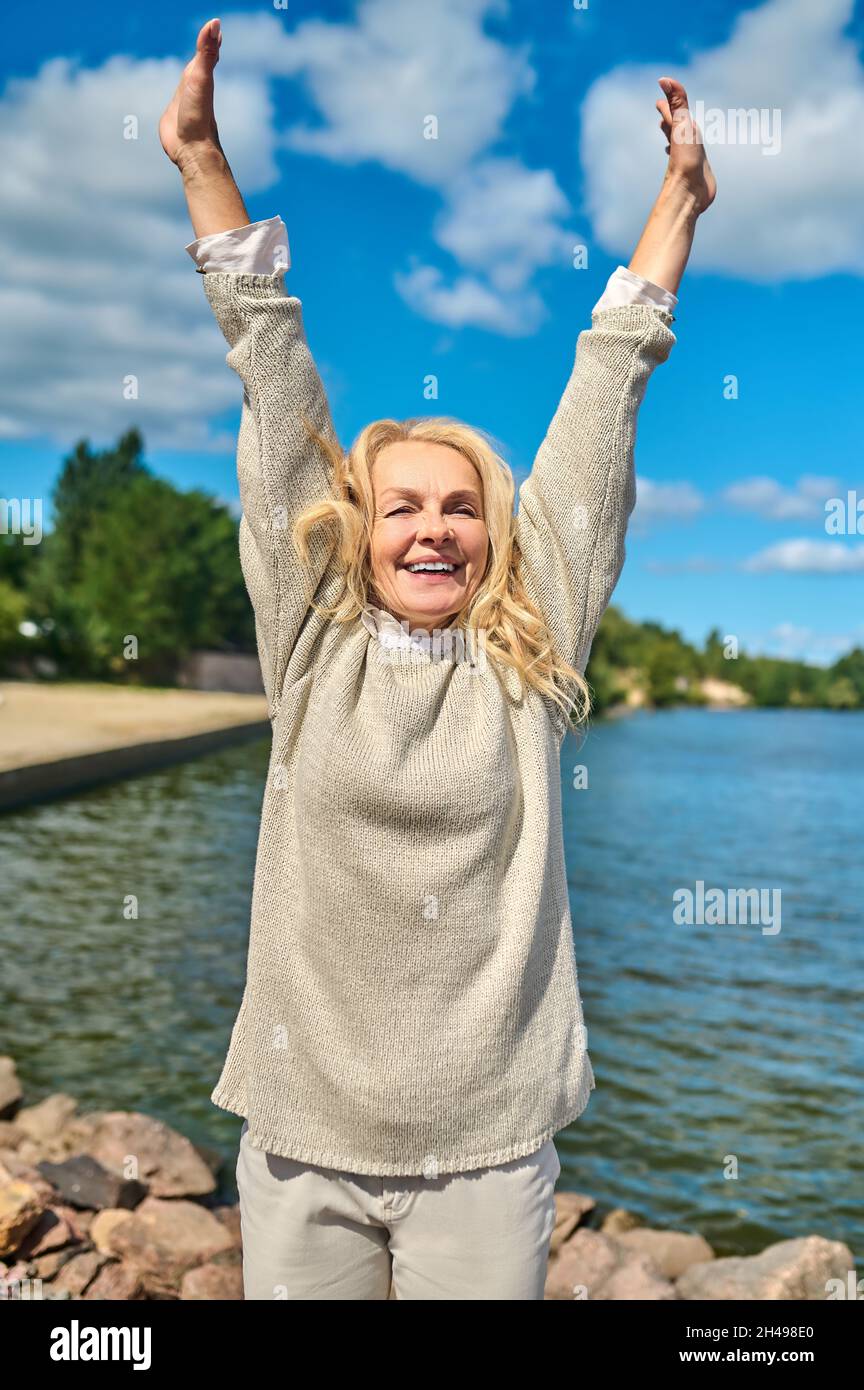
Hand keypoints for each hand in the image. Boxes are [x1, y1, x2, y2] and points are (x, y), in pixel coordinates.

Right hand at [159, 17, 222, 168]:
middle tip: (210, 34)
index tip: (216, 25)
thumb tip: (215, 22)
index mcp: (199, 76)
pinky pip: (175, 99)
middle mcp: (193, 87)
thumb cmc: (198, 115)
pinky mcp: (173, 116)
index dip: (211, 38)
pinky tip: (181, 97)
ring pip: (188, 81)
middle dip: (204, 49)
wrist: (192, 150)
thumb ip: (206, 51)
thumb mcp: (201, 78)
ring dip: (191, 71)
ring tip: (196, 64)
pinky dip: (177, 93)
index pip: (209, 52)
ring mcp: (184, 101)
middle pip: (199, 64)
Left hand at [655, 77, 716, 214]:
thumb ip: (676, 103)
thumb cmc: (684, 159)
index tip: (658, 101)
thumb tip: (662, 79)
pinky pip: (697, 161)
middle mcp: (682, 146)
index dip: (664, 107)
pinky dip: (694, 157)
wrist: (689, 193)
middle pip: (673, 129)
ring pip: (683, 145)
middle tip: (664, 113)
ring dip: (679, 138)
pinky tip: (696, 163)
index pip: (669, 116)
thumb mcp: (681, 125)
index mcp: (678, 133)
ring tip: (678, 136)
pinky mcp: (700, 173)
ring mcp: (690, 159)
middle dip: (669, 120)